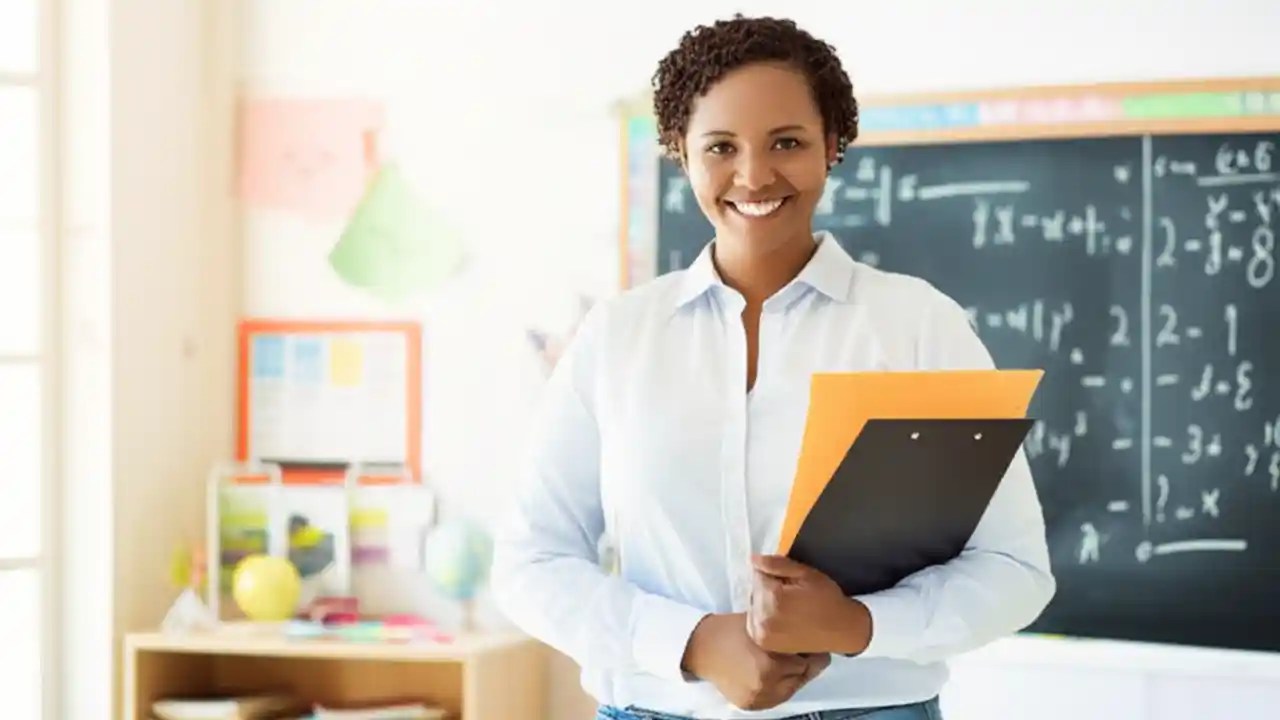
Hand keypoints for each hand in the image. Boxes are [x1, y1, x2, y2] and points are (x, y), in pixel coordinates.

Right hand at [681, 612, 829, 710]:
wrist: (700, 647)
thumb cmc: (731, 629)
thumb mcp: (762, 624)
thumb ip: (786, 633)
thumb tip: (812, 638)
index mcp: (768, 665)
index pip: (808, 663)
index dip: (810, 650)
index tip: (810, 643)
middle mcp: (765, 686)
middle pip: (802, 677)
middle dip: (801, 663)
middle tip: (795, 650)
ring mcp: (758, 699)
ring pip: (791, 689)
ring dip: (791, 677)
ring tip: (780, 661)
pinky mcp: (751, 706)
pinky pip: (776, 698)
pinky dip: (778, 687)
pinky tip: (770, 673)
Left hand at [747, 555, 871, 654]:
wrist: (841, 630)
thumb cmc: (826, 599)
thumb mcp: (807, 574)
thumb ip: (777, 564)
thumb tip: (752, 559)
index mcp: (773, 598)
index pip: (758, 574)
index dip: (775, 575)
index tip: (792, 583)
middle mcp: (762, 617)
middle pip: (754, 590)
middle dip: (768, 588)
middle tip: (792, 596)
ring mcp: (760, 633)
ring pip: (753, 604)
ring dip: (765, 602)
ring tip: (788, 608)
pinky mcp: (762, 642)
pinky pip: (754, 619)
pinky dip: (764, 616)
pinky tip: (782, 619)